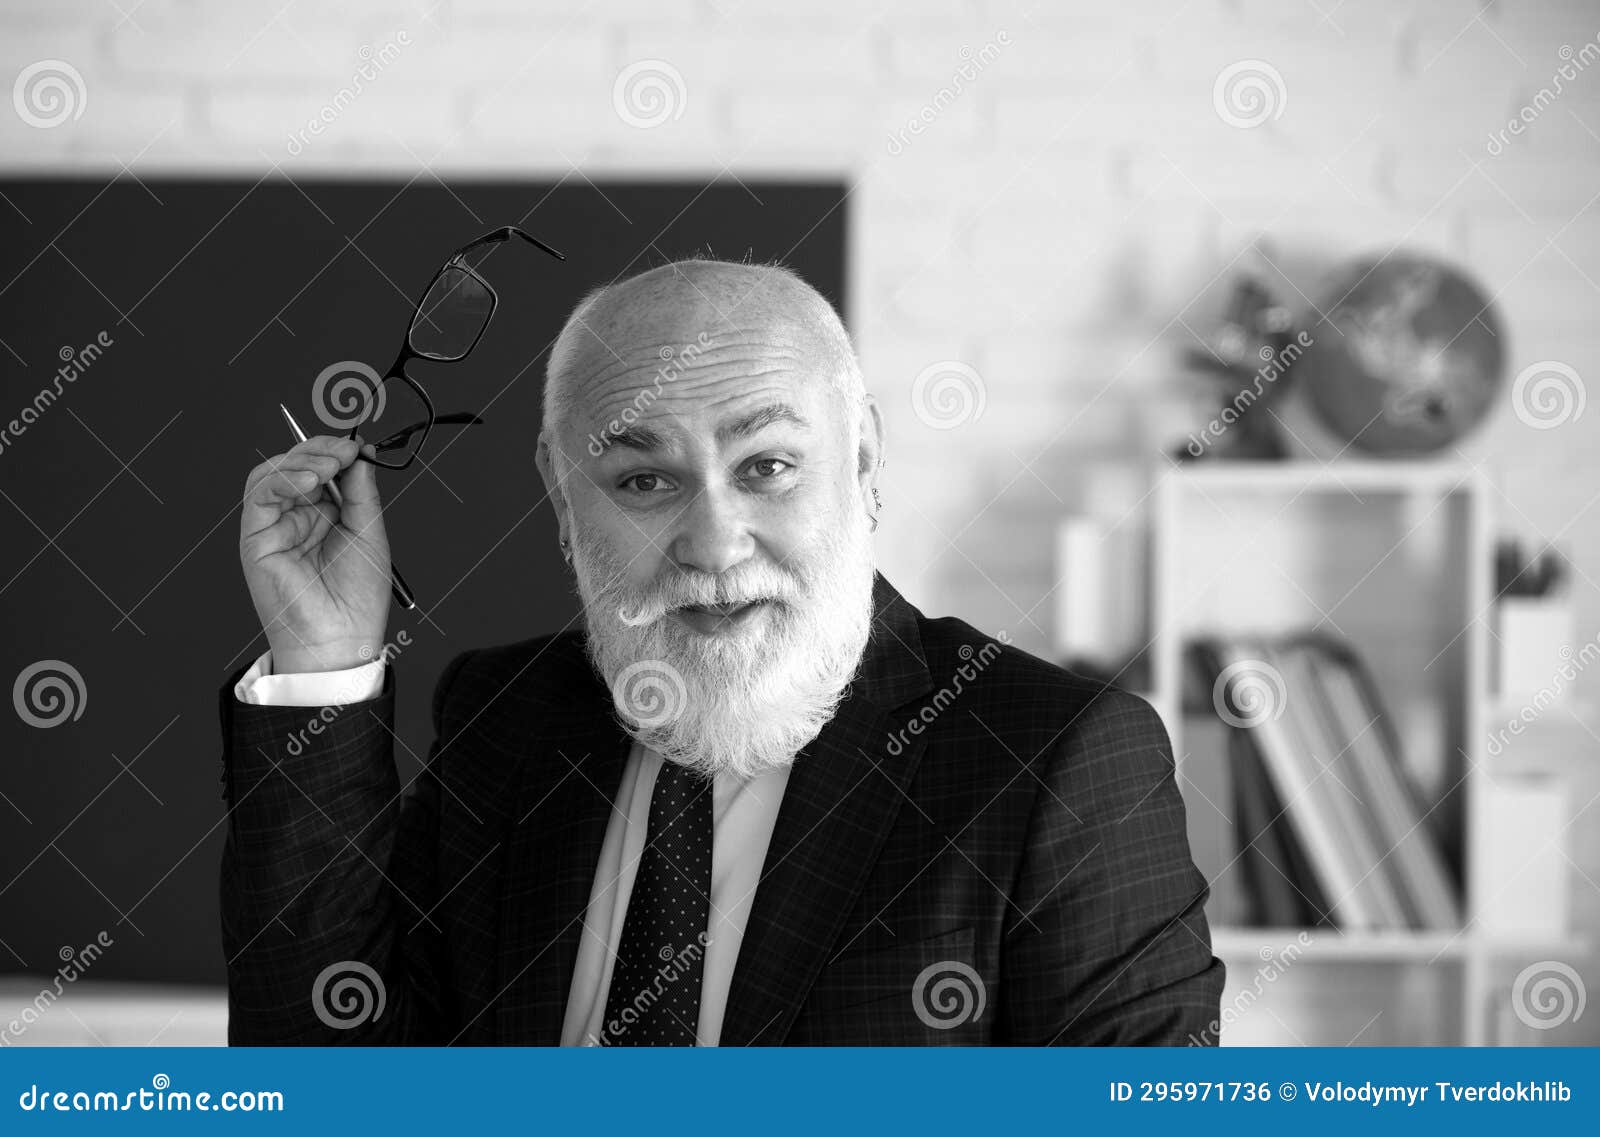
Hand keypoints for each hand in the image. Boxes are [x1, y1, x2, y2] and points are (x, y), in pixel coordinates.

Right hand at [239, 434, 390, 673]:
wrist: (341, 637)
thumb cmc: (358, 597)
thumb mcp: (368, 532)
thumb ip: (361, 490)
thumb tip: (361, 451)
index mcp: (324, 515)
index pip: (320, 468)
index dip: (334, 451)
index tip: (356, 446)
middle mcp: (296, 517)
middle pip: (294, 464)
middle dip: (319, 450)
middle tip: (344, 451)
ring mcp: (274, 526)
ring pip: (272, 473)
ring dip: (301, 461)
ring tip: (328, 467)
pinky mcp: (255, 538)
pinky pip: (259, 495)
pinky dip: (281, 479)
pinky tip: (308, 482)